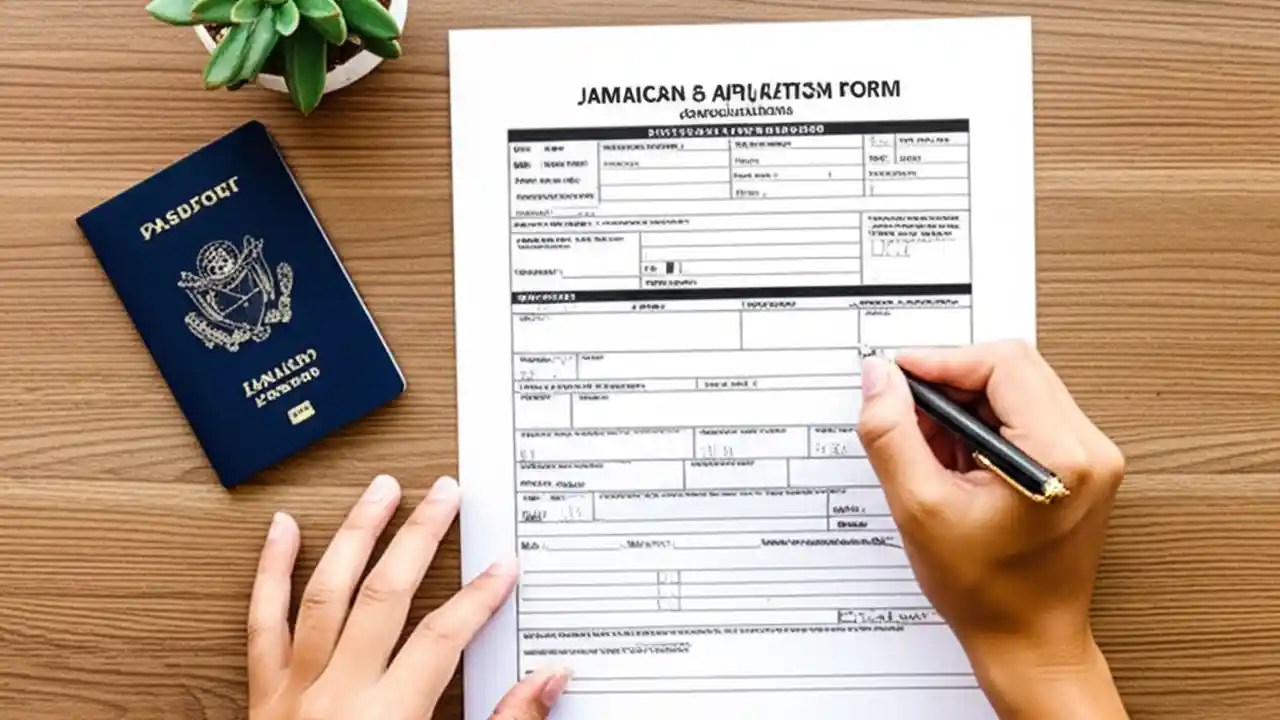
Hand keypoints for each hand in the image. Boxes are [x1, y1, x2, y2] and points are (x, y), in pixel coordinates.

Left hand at [248, 474, 570, 719]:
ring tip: (379, 490)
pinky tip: (282, 530)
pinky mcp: (262, 694)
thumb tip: (551, 681)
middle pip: (386, 594)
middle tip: (446, 493)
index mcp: (387, 718)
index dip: (480, 596)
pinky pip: (262, 621)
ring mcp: (294, 690)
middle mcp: (337, 695)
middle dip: (420, 536)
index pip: (442, 637)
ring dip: (356, 534)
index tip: (505, 566)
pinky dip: (271, 571)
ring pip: (326, 591)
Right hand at [857, 341, 1126, 719]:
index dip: (941, 361)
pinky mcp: (1081, 465)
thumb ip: (891, 435)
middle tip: (910, 415)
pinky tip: (957, 461)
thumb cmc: (987, 593)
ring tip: (932, 448)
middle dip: (951, 383)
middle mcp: (1088, 449)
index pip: (1000, 364)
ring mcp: (1090, 457)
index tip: (899, 377)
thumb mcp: (919, 509)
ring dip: (966, 404)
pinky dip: (985, 424)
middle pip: (1012, 368)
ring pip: (1018, 388)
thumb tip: (879, 380)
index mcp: (1059, 456)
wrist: (1028, 641)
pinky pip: (1028, 415)